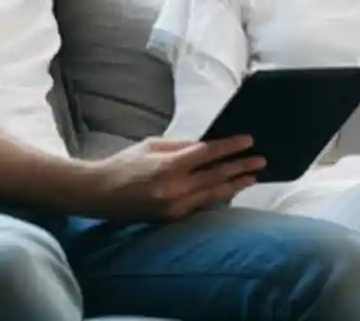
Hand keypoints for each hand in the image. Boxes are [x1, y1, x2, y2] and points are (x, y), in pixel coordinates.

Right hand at [84, 135, 265, 219]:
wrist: (98, 194)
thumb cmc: (124, 163)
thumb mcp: (152, 145)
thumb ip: (182, 146)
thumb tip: (209, 145)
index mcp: (168, 166)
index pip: (208, 154)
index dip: (230, 147)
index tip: (248, 140)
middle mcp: (174, 189)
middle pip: (216, 175)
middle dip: (241, 166)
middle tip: (261, 160)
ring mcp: (173, 206)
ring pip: (213, 194)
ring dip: (235, 184)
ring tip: (253, 176)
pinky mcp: (171, 218)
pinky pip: (201, 205)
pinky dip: (217, 196)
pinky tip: (231, 189)